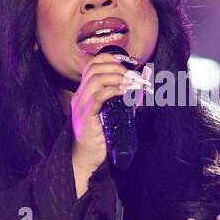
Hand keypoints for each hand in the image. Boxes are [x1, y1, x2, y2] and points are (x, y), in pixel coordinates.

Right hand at [69, 51, 138, 191]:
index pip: (91, 65)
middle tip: (133, 78)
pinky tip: (125, 93)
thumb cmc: (100, 138)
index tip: (126, 64)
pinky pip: (99, 96)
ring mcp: (80, 105)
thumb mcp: (110, 116)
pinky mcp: (86, 115)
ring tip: (131, 85)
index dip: (109, 60)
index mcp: (83, 93)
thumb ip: (119, 103)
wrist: (86, 159)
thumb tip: (140, 94)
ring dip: (117, 78)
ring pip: (97, 79)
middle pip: (95, 68)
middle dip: (117, 68)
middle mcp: (79, 95)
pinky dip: (114, 90)